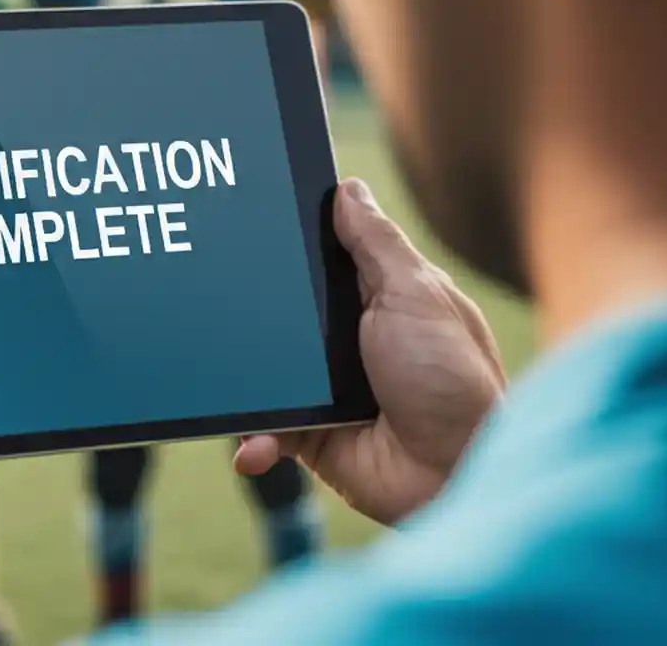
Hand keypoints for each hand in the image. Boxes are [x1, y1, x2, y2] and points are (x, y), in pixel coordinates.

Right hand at [236, 179, 505, 524]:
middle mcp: (350, 339)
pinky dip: (254, 437)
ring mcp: (327, 388)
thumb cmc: (453, 381)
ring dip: (244, 380)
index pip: (322, 259)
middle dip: (249, 314)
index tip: (244, 220)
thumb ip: (377, 243)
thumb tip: (347, 188)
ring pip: (265, 370)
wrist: (457, 477)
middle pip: (283, 313)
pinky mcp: (311, 434)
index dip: (288, 243)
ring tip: (219, 379)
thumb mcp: (417, 295)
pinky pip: (266, 427)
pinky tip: (254, 444)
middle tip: (209, 298)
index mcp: (379, 297)